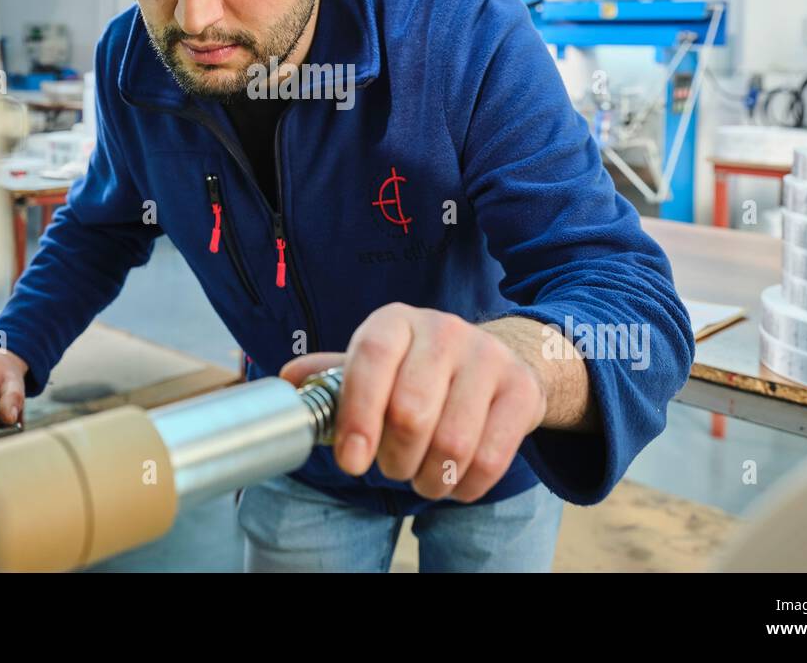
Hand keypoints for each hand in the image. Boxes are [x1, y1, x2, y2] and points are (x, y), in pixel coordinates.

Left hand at [279, 303, 546, 501]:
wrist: (497, 361)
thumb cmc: (419, 370)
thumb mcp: (375, 364)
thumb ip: (331, 377)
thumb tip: (285, 382)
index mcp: (395, 321)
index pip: (370, 359)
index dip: (357, 415)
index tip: (350, 461)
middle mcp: (443, 330)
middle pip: (410, 412)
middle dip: (394, 458)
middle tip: (391, 467)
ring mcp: (487, 357)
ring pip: (452, 442)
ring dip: (429, 478)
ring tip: (421, 477)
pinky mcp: (521, 390)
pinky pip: (491, 458)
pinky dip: (465, 485)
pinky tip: (454, 479)